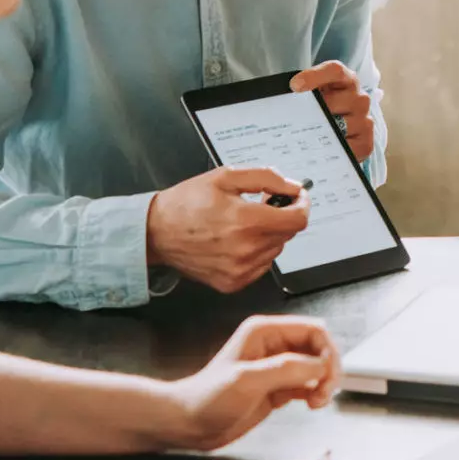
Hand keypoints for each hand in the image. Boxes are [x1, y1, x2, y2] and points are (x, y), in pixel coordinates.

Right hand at [147, 167, 308, 293]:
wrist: (156, 232)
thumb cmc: (187, 203)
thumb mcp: (225, 177)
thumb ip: (266, 178)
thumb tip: (293, 187)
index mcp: (246, 221)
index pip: (298, 220)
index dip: (302, 205)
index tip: (297, 197)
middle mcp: (246, 249)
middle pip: (288, 234)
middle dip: (281, 216)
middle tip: (261, 205)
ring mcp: (239, 270)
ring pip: (275, 249)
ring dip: (268, 235)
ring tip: (242, 223)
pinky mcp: (232, 283)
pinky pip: (261, 266)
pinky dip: (256, 252)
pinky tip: (235, 241)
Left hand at [168, 316, 341, 450]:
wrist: (189, 424)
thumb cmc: (209, 398)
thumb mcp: (248, 380)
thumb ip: (286, 369)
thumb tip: (321, 366)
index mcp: (265, 332)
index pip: (313, 330)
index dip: (327, 351)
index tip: (327, 375)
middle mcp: (275, 345)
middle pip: (320, 348)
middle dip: (328, 369)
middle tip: (324, 392)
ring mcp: (277, 367)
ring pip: (317, 367)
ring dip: (324, 383)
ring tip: (317, 402)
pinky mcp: (279, 387)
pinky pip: (309, 384)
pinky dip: (316, 393)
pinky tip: (311, 404)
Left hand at [292, 61, 375, 160]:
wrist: (333, 130)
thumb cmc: (317, 111)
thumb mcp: (310, 97)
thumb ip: (299, 95)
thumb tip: (281, 101)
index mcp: (346, 79)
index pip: (334, 71)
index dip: (316, 76)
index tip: (295, 85)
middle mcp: (359, 98)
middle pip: (335, 101)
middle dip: (315, 111)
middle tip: (299, 119)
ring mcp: (365, 120)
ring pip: (342, 125)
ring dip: (323, 132)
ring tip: (309, 138)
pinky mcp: (365, 143)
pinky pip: (351, 147)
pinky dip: (334, 150)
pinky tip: (322, 151)